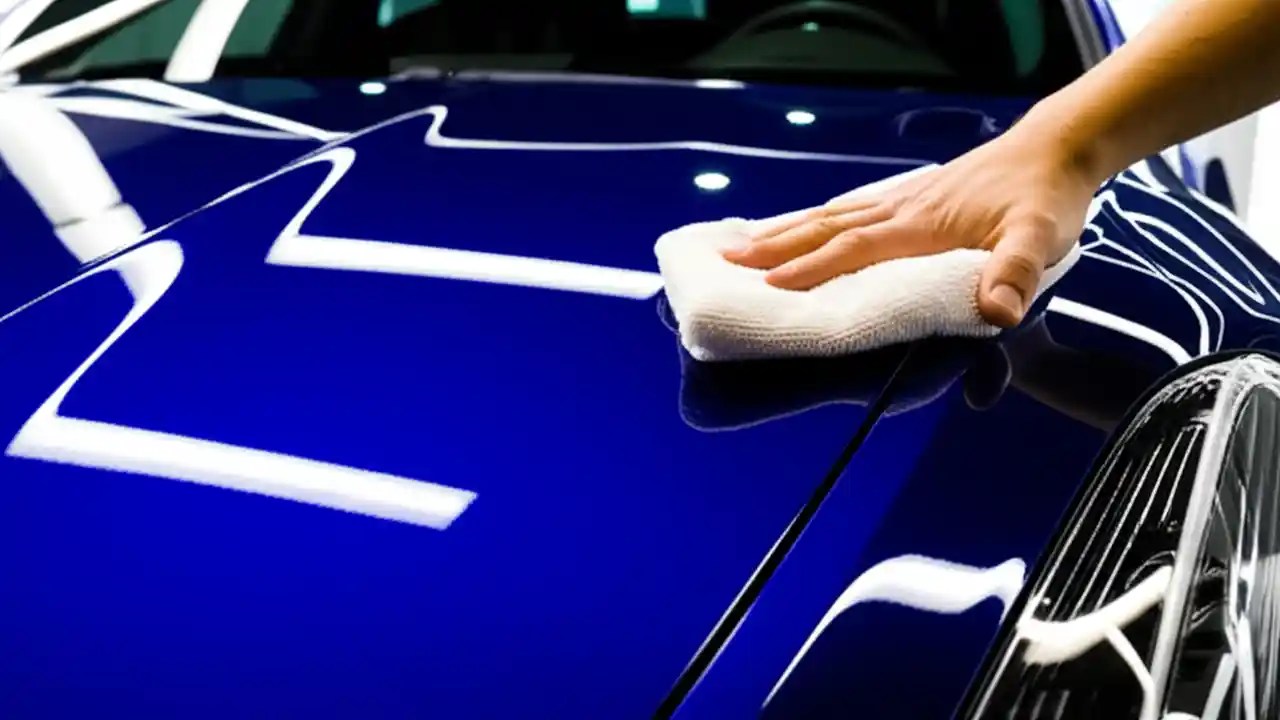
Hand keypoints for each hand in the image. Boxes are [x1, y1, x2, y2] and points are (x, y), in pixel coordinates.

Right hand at [722, 124, 1098, 327]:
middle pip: (827, 228)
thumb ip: (1016, 273)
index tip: (768, 285)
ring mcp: (902, 200)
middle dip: (776, 246)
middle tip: (727, 259)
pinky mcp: (911, 195)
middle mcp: (901, 210)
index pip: (855, 248)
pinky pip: (849, 207)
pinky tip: (802, 224)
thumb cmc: (1046, 198)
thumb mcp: (1041, 238)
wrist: (1056, 149)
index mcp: (922, 226)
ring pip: (831, 215)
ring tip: (741, 242)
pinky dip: (815, 218)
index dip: (812, 268)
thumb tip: (997, 311)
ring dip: (785, 230)